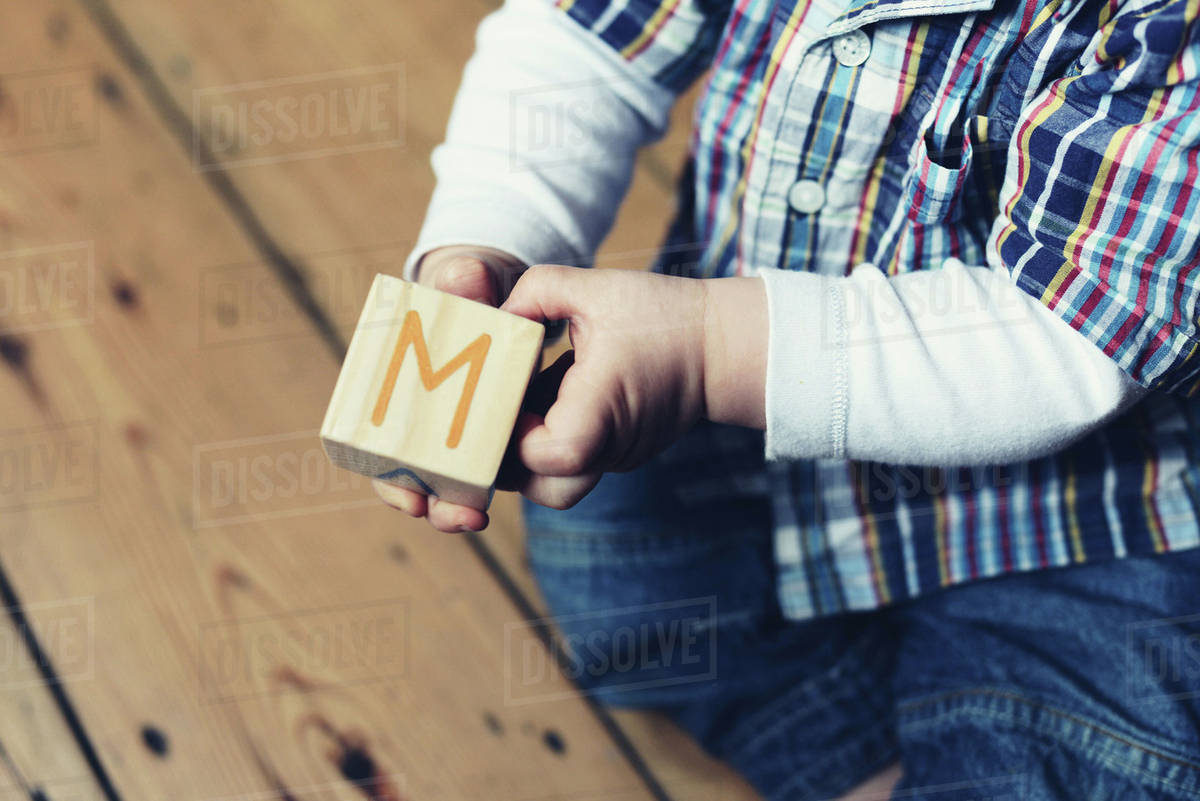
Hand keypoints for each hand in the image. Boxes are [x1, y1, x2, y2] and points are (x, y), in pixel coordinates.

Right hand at [372, 245, 523, 531]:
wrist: (490, 302)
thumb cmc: (463, 297)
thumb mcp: (462, 288)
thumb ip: (464, 283)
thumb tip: (468, 277)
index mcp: (399, 393)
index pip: (381, 449)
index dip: (391, 479)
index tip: (409, 494)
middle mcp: (421, 424)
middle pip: (415, 480)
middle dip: (432, 504)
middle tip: (455, 515)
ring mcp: (456, 436)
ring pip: (450, 486)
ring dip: (458, 507)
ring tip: (474, 516)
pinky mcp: (490, 440)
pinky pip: (486, 473)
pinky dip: (487, 488)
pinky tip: (500, 500)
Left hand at [499, 266, 765, 509]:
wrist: (724, 345)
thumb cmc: (665, 316)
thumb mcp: (594, 288)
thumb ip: (534, 291)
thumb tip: (497, 316)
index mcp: (602, 412)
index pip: (545, 455)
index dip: (514, 432)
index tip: (505, 391)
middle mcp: (610, 448)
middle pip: (544, 489)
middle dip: (511, 457)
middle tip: (497, 410)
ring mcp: (616, 456)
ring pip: (556, 480)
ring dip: (529, 447)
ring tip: (521, 396)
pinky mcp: (619, 451)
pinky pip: (574, 459)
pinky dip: (551, 435)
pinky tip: (544, 390)